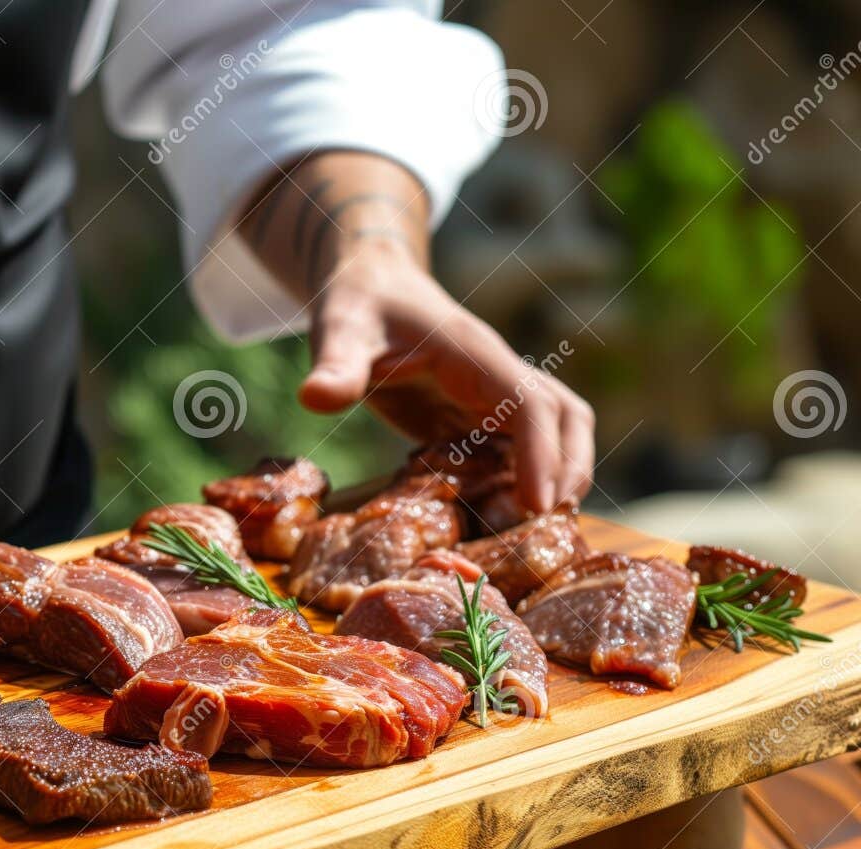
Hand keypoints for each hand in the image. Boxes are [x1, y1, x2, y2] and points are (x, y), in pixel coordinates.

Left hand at [303, 236, 594, 512]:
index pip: (529, 403)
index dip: (540, 453)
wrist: (369, 287)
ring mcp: (494, 391)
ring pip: (555, 428)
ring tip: (540, 527)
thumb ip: (334, 366)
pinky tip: (503, 516)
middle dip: (568, 468)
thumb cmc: (357, 307)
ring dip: (560, 473)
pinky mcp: (479, 411)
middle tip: (550, 525)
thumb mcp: (339, 332)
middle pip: (565, 415)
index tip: (536, 504)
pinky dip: (525, 477)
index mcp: (473, 354)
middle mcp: (497, 371)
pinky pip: (520, 445)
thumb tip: (314, 398)